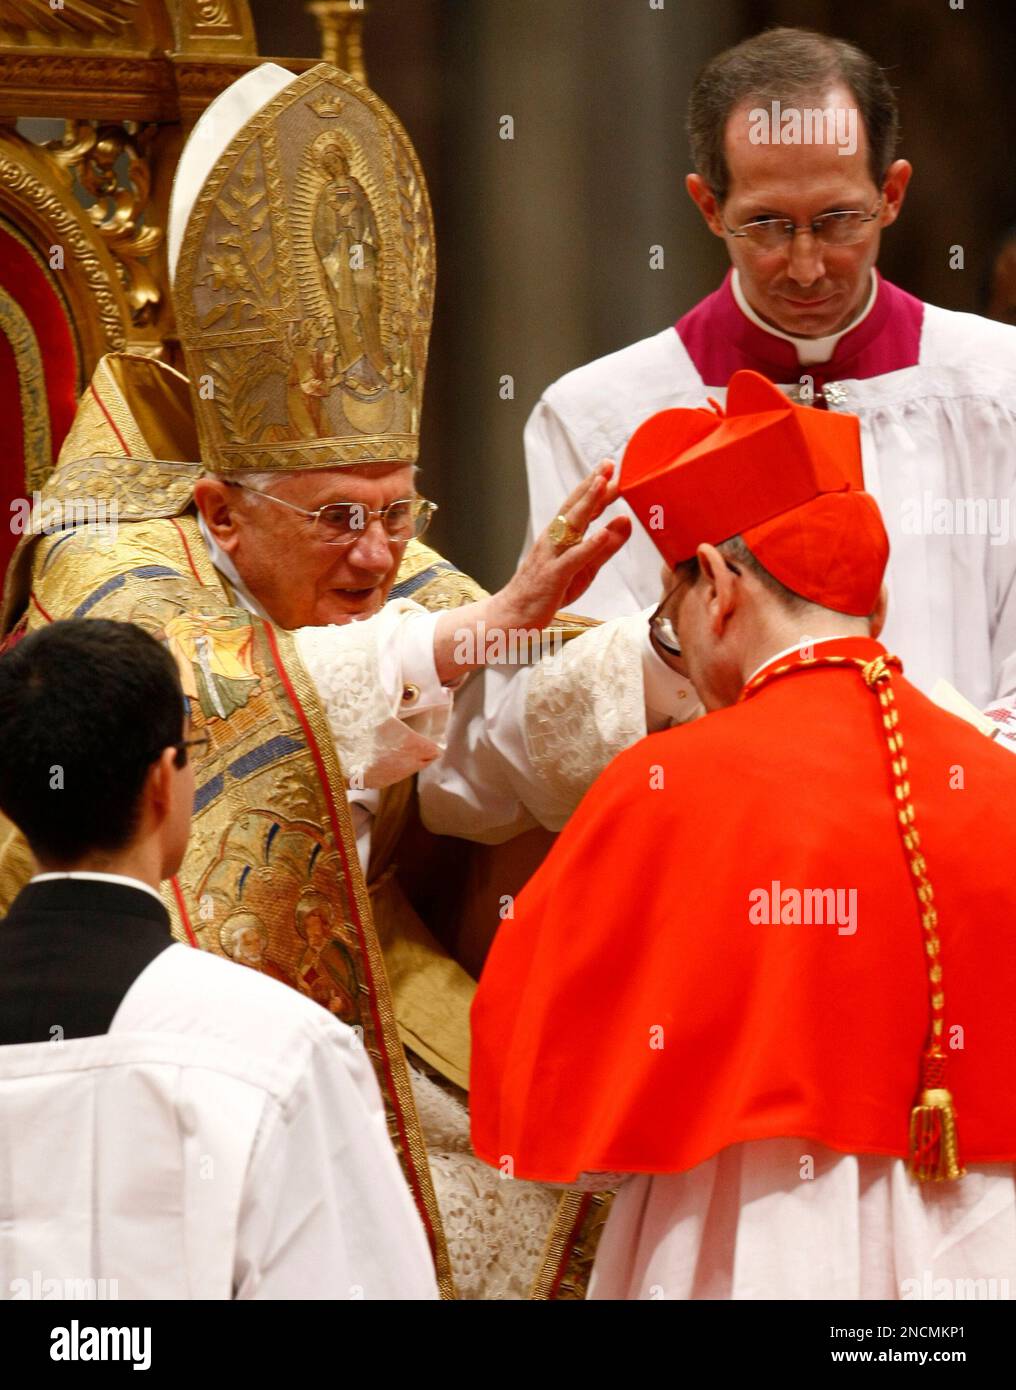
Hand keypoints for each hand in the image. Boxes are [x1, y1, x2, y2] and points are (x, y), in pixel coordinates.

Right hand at [487, 461, 630, 632]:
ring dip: (588, 503)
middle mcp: (553, 540)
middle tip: (608, 464)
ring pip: (571, 525)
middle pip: (574, 507)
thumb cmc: (546, 592)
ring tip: (604, 484)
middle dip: (592, 485)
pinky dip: (589, 545)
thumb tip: (625, 522)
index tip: (613, 468)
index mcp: (560, 537)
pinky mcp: (553, 576)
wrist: (512, 617)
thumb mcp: (584, 569)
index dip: (596, 488)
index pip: (580, 507)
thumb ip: (606, 548)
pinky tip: (604, 533)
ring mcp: (551, 556)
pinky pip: (573, 558)